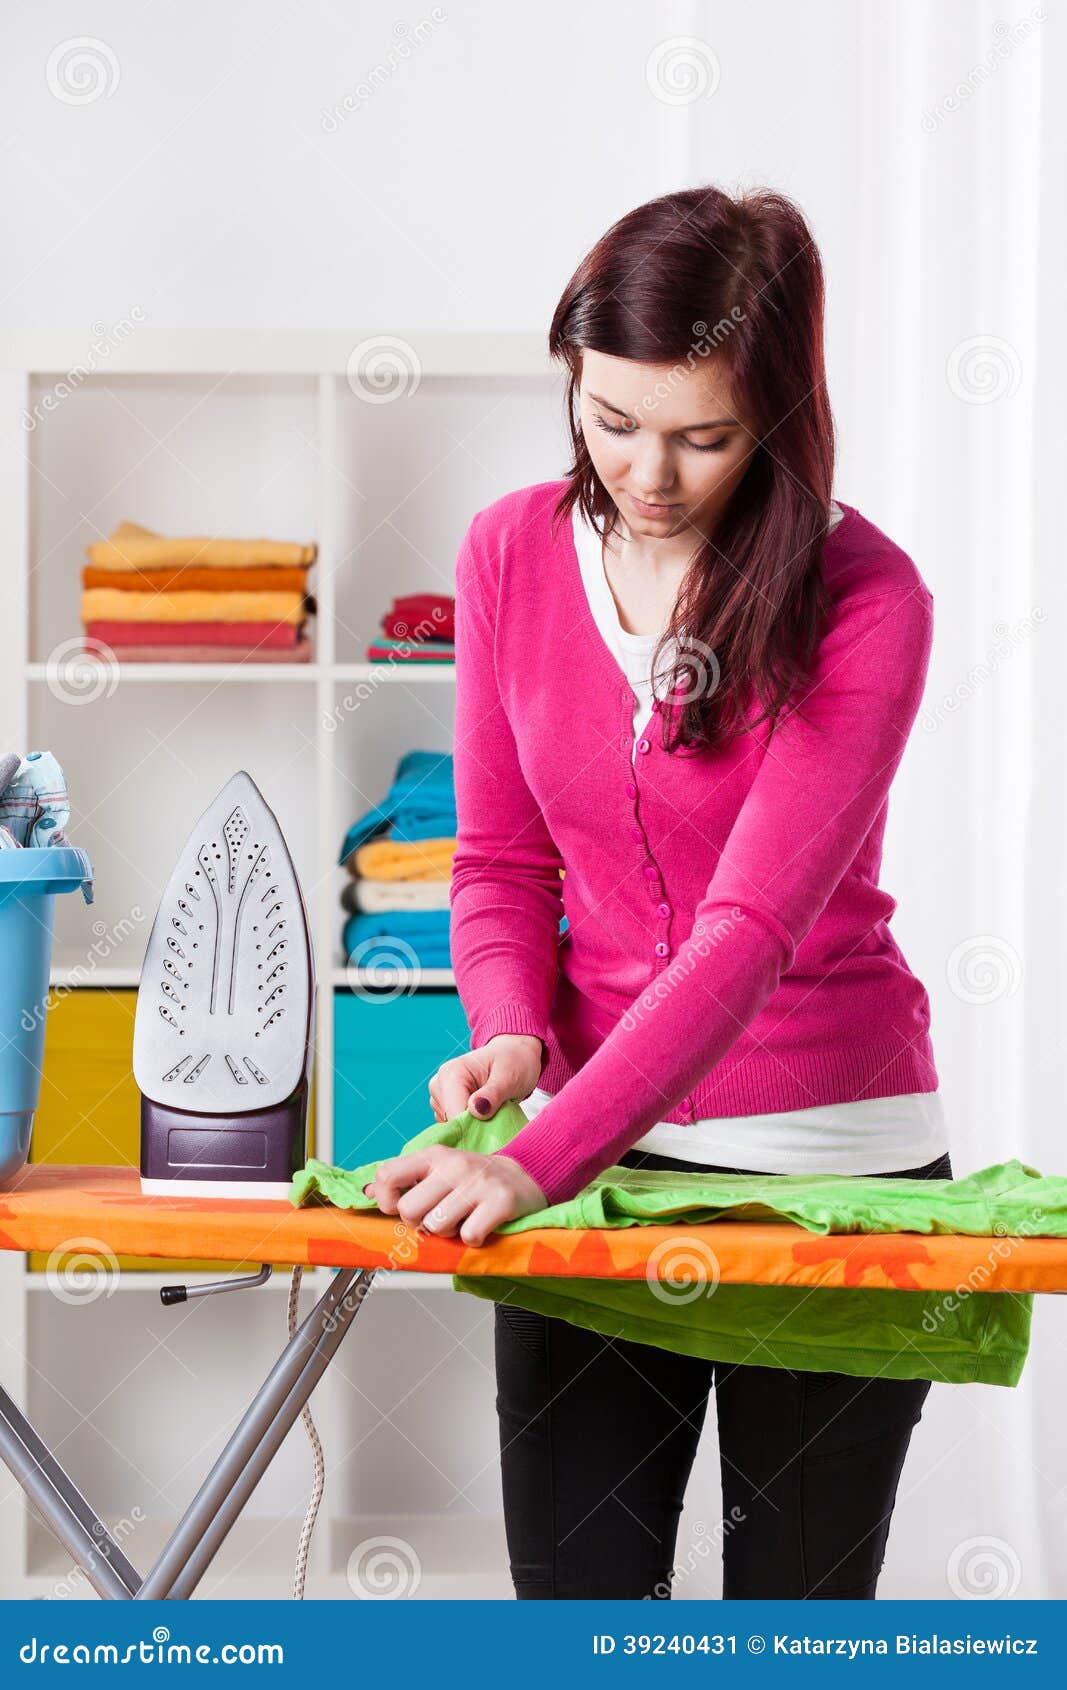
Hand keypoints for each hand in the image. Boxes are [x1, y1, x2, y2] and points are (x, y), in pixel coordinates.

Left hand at [363, 1145, 546, 1246]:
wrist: (526, 1175)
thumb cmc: (474, 1179)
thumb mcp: (439, 1170)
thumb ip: (406, 1180)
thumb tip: (366, 1192)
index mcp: (434, 1155)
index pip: (387, 1175)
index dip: (386, 1200)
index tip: (400, 1208)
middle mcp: (454, 1165)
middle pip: (409, 1211)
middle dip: (420, 1224)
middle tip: (438, 1217)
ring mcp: (478, 1183)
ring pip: (436, 1227)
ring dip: (448, 1233)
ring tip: (462, 1220)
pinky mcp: (501, 1201)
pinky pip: (469, 1236)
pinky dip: (473, 1239)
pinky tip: (482, 1225)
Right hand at [427, 1032, 545, 1122]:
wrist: (514, 1055)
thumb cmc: (514, 1062)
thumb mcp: (509, 1077)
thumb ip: (493, 1094)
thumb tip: (476, 1111)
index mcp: (452, 1073)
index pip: (454, 1112)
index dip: (473, 1128)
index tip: (493, 1135)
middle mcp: (439, 1084)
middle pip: (450, 1121)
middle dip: (473, 1128)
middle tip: (498, 1121)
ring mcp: (440, 1095)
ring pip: (451, 1126)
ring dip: (471, 1128)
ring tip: (493, 1114)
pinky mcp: (445, 1105)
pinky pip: (453, 1125)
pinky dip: (469, 1127)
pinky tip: (485, 1116)